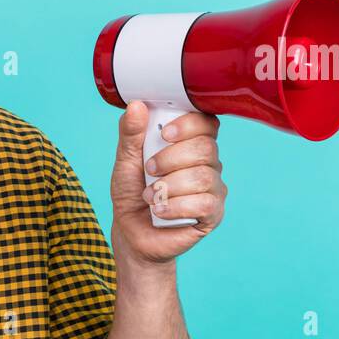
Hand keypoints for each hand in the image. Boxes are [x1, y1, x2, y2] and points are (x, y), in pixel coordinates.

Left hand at [110, 100, 225, 265]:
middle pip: (205, 148)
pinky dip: (175, 206)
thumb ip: (131, 134)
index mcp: (190, 143)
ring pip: (202, 177)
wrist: (132, 232)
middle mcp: (208, 163)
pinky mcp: (213, 214)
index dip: (189, 125)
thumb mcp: (125, 160)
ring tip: (149, 196)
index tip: (164, 134)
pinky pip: (204, 204)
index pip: (206, 122)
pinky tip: (160, 211)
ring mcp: (213, 188)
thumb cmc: (132, 193)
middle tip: (149, 170)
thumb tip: (136, 106)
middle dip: (170, 159)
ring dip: (168, 187)